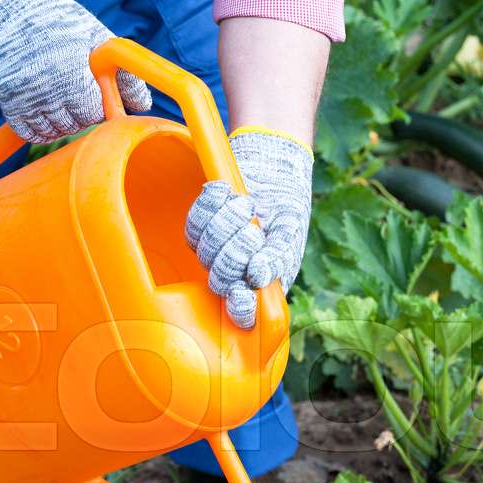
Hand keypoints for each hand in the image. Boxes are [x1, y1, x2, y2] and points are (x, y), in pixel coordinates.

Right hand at [0, 0, 150, 142]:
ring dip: (62, 124)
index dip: (98, 108)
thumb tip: (144, 105)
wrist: (13, 9)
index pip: (92, 114)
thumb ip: (124, 73)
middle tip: (81, 99)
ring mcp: (25, 95)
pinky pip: (27, 131)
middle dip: (82, 117)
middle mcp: (47, 88)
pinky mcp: (7, 98)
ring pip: (52, 130)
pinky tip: (48, 117)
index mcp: (72, 73)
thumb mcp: (98, 39)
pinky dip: (39, 130)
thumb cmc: (62, 22)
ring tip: (65, 105)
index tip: (96, 96)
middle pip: (73, 125)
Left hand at [184, 129, 312, 328]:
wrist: (272, 173)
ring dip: (226, 221)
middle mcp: (235, 274)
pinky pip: (193, 223)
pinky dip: (209, 204)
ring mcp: (214, 252)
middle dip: (236, 248)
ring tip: (245, 204)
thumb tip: (257, 278)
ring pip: (204, 248)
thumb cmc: (286, 209)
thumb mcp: (289, 233)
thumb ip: (276, 258)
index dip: (239, 307)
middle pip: (220, 275)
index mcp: (260, 285)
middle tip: (254, 227)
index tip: (241, 292)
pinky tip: (225, 191)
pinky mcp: (200, 228)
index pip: (243, 310)